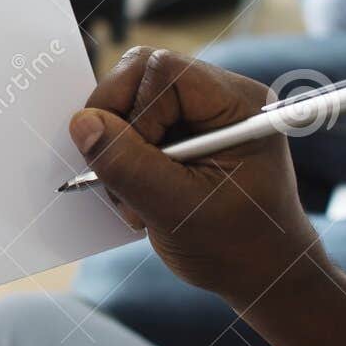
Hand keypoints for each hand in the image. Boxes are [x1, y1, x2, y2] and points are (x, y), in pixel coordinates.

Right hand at [68, 47, 324, 310]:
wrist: (264, 275)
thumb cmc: (239, 247)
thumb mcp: (179, 211)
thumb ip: (129, 166)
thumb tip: (82, 123)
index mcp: (238, 105)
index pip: (163, 70)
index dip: (134, 110)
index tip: (137, 163)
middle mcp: (220, 97)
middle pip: (141, 74)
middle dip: (119, 126)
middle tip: (124, 179)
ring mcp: (201, 112)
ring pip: (131, 99)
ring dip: (120, 149)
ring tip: (139, 199)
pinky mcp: (183, 130)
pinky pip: (134, 122)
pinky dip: (126, 158)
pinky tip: (142, 195)